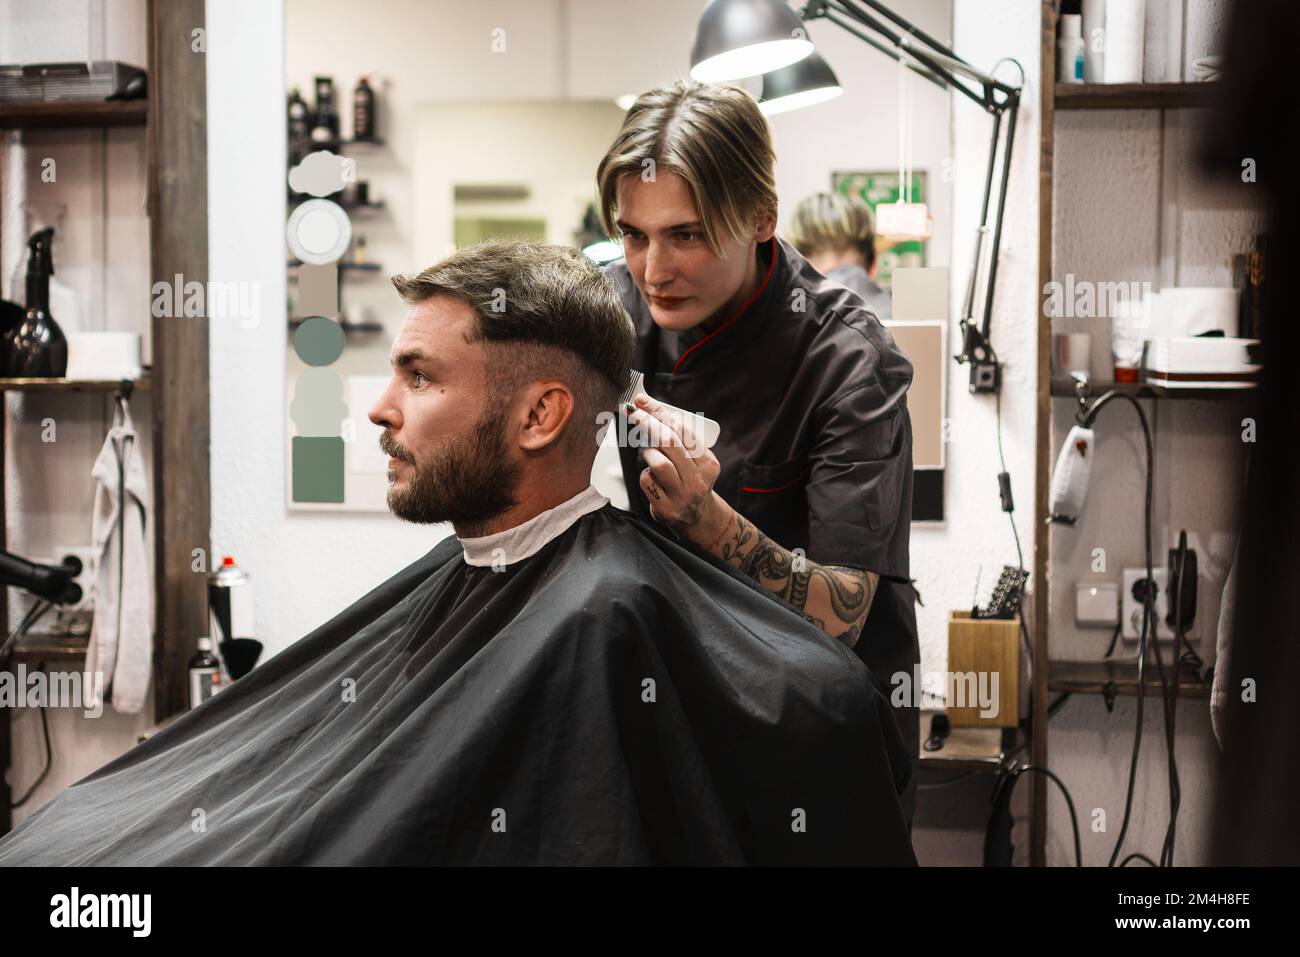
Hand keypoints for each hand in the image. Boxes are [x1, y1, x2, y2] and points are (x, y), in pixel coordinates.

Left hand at [628, 394, 728, 544]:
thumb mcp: (695, 461)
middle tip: (634, 413)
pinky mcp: (666, 508)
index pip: (683, 429)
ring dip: (647, 452)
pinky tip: (649, 475)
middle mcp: (698, 479)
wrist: (697, 517)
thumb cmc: (690, 481)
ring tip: (646, 451)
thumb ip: (679, 440)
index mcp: (708, 463)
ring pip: (659, 463)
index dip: (660, 412)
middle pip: (670, 442)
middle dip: (648, 423)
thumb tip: (649, 411)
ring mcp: (682, 495)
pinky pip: (647, 482)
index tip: (643, 401)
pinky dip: (644, 474)